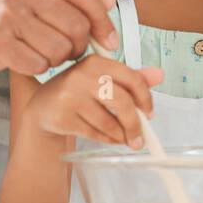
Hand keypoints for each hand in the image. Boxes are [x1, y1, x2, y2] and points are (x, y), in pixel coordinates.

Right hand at [0, 0, 118, 75]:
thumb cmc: (8, 20)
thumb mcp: (41, 1)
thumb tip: (110, 0)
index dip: (104, 22)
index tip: (111, 42)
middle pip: (77, 26)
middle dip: (79, 47)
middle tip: (69, 52)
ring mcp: (8, 15)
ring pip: (60, 49)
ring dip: (57, 60)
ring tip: (43, 53)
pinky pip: (38, 64)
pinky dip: (37, 68)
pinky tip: (26, 60)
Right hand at [29, 56, 163, 146]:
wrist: (43, 106)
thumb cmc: (78, 91)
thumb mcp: (103, 79)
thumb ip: (132, 78)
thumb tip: (159, 75)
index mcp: (96, 62)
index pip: (131, 78)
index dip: (145, 98)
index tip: (149, 113)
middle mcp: (82, 76)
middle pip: (122, 102)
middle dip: (135, 124)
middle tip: (140, 138)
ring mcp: (70, 97)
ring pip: (108, 122)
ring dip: (121, 136)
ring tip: (124, 139)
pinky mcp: (62, 117)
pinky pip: (95, 134)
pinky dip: (107, 140)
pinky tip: (110, 139)